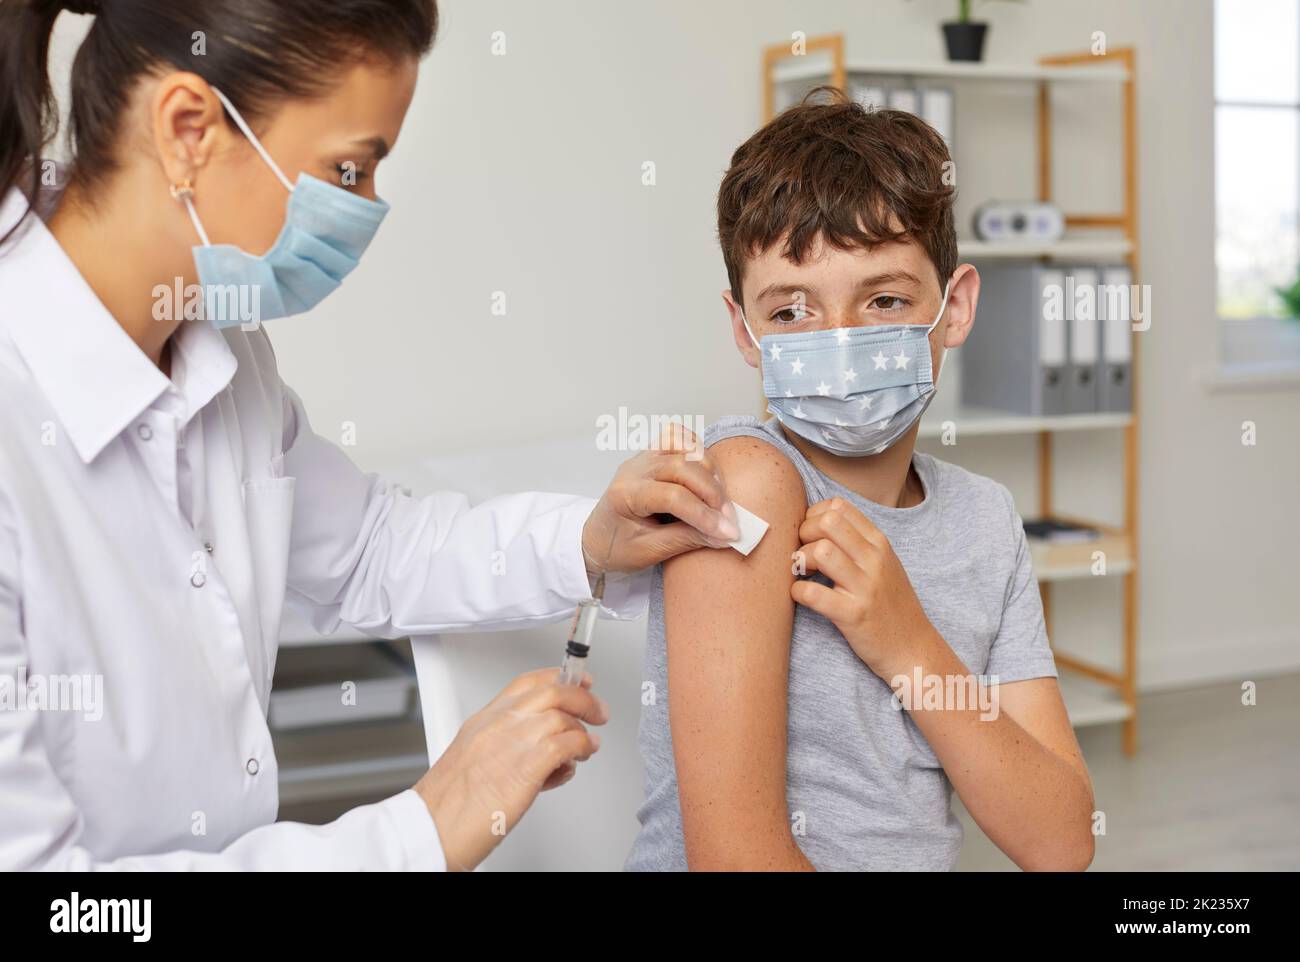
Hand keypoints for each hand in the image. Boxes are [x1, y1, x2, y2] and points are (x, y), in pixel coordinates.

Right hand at [412, 668, 607, 870]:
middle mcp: (499, 724)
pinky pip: (568, 743)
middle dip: (583, 698)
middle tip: (597, 711)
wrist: (432, 828)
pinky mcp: (527, 765)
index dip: (558, 677)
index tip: (577, 681)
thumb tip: (536, 747)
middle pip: (553, 691)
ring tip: (586, 747)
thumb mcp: (472, 758)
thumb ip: (504, 744)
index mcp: (484, 719)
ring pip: (564, 716)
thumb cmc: (448, 805)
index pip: (527, 683)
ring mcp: (513, 741)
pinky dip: (582, 748)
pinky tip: (579, 759)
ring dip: (583, 731)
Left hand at [583, 422, 739, 573]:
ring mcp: (643, 457)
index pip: (673, 497)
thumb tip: (726, 535)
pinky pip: (678, 437)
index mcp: (626, 496)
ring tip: (720, 498)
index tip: (729, 533)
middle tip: (729, 518)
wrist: (596, 538)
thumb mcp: (650, 551)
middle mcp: (634, 469)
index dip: (705, 515)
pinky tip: (707, 474)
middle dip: (712, 493)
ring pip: (683, 445)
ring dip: (709, 469)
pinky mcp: (652, 454)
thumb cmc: (617, 547)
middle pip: (682, 467)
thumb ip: (688, 539)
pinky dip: (698, 450)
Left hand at [791, 498, 939, 679]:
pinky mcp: (853, 615)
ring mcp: (865, 587)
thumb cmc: (891, 604)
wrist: (913, 648)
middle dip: (804, 533)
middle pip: (827, 522)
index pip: (839, 506)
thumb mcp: (883, 563)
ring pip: (821, 552)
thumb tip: (819, 521)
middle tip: (803, 553)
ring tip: (803, 573)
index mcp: (879, 543)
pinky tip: (801, 595)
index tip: (811, 535)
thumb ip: (857, 541)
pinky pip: (814, 594)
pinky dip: (798, 591)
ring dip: (800, 560)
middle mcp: (874, 560)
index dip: (814, 515)